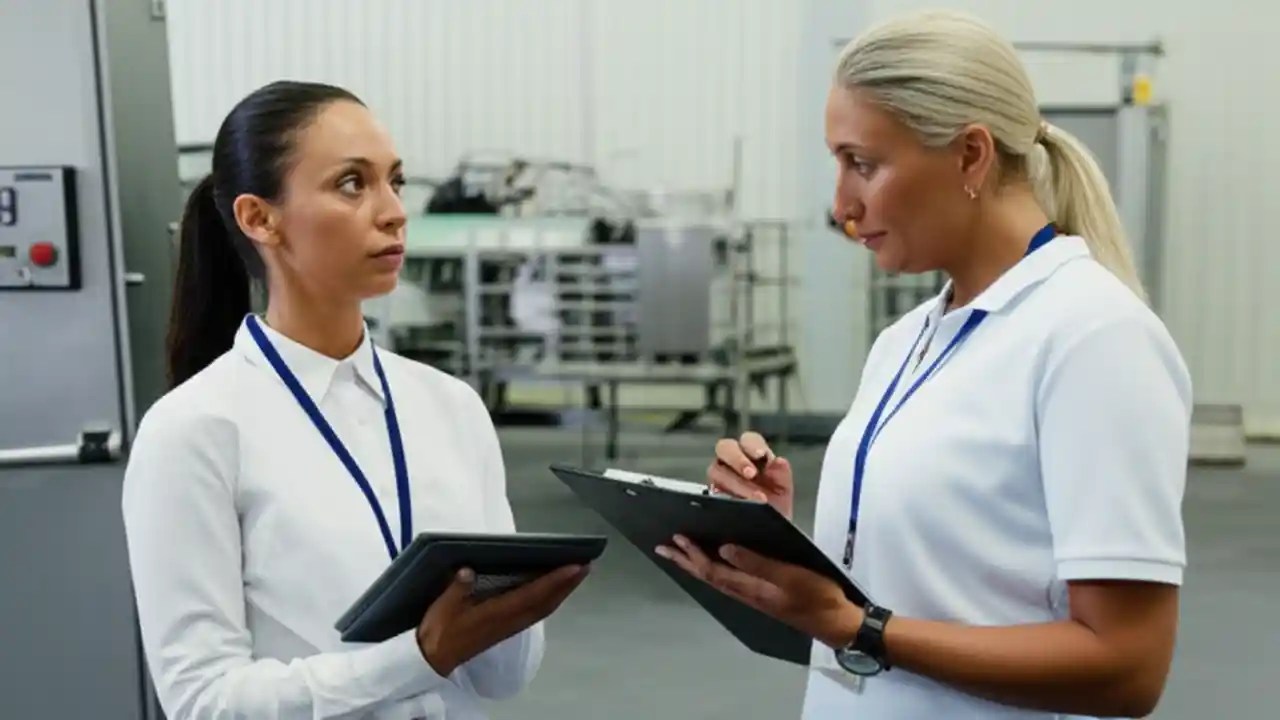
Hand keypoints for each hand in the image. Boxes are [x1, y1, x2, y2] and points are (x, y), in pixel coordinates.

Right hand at [416, 565, 588, 675]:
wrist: (434, 659)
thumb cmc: (439, 630)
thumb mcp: (442, 606)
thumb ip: (457, 588)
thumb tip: (468, 570)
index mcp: (496, 613)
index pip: (533, 594)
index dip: (555, 580)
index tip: (575, 566)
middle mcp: (509, 620)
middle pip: (546, 602)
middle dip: (567, 584)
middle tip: (587, 564)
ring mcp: (510, 626)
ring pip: (544, 608)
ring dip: (562, 592)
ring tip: (576, 574)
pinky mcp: (507, 628)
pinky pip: (536, 612)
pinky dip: (550, 599)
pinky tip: (553, 591)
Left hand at [656, 535, 860, 648]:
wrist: (837, 622)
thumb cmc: (816, 596)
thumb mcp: (789, 576)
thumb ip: (757, 563)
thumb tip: (724, 549)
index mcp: (750, 588)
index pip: (712, 570)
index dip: (693, 555)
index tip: (676, 539)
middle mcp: (746, 593)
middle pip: (709, 576)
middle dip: (686, 561)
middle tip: (664, 547)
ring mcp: (754, 596)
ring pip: (717, 579)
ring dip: (697, 565)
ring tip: (681, 554)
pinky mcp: (764, 595)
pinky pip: (730, 581)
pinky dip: (716, 570)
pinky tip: (716, 564)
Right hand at [707, 432, 793, 519]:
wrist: (768, 533)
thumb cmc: (774, 506)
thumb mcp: (783, 492)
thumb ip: (782, 475)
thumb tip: (778, 461)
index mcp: (751, 454)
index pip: (748, 439)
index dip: (752, 444)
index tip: (762, 455)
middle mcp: (731, 462)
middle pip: (725, 447)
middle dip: (738, 459)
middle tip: (751, 474)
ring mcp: (719, 478)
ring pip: (716, 470)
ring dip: (736, 482)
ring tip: (755, 499)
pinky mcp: (712, 495)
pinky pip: (712, 491)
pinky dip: (726, 496)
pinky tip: (740, 505)